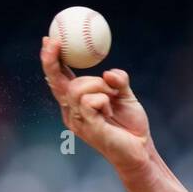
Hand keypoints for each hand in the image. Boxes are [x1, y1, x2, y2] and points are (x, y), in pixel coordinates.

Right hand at [40, 36, 152, 177]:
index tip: (51, 40)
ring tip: (112, 97)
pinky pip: (90, 101)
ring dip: (98, 85)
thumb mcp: (125, 96)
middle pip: (58, 82)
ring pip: (77, 89)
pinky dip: (104, 99)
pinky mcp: (88, 128)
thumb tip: (108, 73)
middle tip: (55, 42)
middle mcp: (72, 113)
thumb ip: (118, 81)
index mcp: (77, 104)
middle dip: (53, 60)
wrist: (141, 151)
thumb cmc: (131, 126)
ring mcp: (78, 121)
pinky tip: (110, 109)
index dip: (52, 61)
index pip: (59, 80)